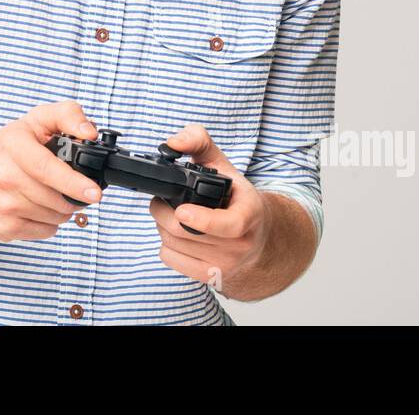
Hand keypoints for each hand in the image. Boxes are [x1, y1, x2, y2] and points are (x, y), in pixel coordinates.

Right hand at [0, 100, 102, 242]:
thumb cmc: (6, 147)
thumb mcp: (36, 120)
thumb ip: (67, 115)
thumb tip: (90, 132)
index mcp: (12, 145)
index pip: (46, 168)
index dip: (74, 182)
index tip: (94, 192)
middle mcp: (1, 175)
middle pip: (54, 198)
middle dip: (73, 197)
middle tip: (77, 190)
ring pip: (52, 217)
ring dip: (63, 210)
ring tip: (54, 196)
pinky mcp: (0, 227)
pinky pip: (43, 232)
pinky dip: (50, 223)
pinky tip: (40, 208)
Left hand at [148, 124, 267, 289]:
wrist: (257, 234)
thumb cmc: (236, 197)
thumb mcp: (223, 164)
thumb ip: (198, 141)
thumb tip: (173, 142)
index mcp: (249, 214)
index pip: (230, 226)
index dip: (203, 220)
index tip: (182, 210)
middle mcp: (240, 243)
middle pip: (186, 232)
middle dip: (163, 211)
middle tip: (161, 199)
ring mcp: (225, 264)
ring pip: (174, 245)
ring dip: (161, 226)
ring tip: (169, 213)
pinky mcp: (210, 276)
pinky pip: (173, 261)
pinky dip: (165, 245)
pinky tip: (174, 233)